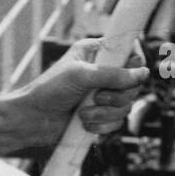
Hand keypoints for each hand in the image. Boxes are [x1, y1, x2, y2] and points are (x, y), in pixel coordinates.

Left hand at [0, 38, 148, 157]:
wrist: (32, 120)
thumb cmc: (49, 90)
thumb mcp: (80, 76)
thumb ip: (112, 74)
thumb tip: (142, 74)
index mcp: (96, 52)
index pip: (129, 50)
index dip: (135, 61)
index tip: (130, 70)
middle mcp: (103, 72)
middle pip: (134, 81)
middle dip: (116, 94)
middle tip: (97, 97)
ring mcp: (104, 95)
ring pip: (127, 104)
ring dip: (106, 113)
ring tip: (83, 113)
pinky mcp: (102, 115)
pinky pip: (119, 121)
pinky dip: (103, 125)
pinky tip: (85, 124)